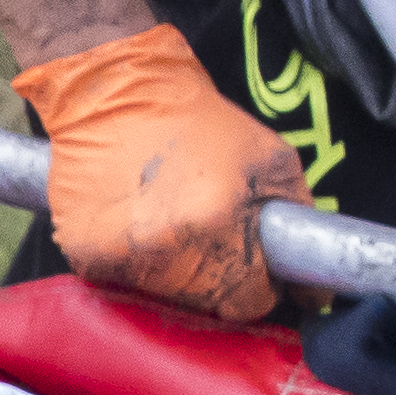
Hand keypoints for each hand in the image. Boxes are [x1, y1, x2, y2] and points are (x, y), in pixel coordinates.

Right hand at [16, 19, 305, 323]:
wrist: (116, 92)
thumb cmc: (202, 122)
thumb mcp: (274, 160)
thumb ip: (302, 226)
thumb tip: (313, 295)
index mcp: (217, 227)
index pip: (250, 301)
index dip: (258, 282)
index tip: (252, 260)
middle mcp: (167, 252)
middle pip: (208, 302)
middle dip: (219, 273)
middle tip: (210, 226)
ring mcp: (119, 257)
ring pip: (165, 295)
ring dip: (177, 267)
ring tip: (173, 216)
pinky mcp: (82, 254)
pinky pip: (122, 279)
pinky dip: (135, 258)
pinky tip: (137, 218)